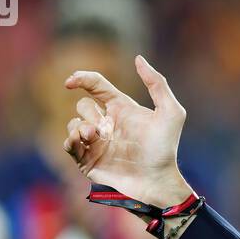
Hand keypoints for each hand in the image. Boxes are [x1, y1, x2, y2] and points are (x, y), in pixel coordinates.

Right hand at [63, 55, 191, 208]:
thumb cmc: (166, 147)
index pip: (96, 85)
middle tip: (103, 129)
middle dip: (89, 113)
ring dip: (81, 128)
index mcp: (121, 108)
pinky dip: (71, 140)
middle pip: (83, 105)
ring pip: (73, 124)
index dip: (81, 78)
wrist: (157, 179)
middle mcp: (106, 123)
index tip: (70, 81)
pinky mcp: (88, 160)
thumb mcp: (170, 112)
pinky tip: (82, 142)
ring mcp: (96, 142)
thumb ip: (157, 84)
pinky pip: (68, 144)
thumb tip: (138, 58)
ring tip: (95, 138)